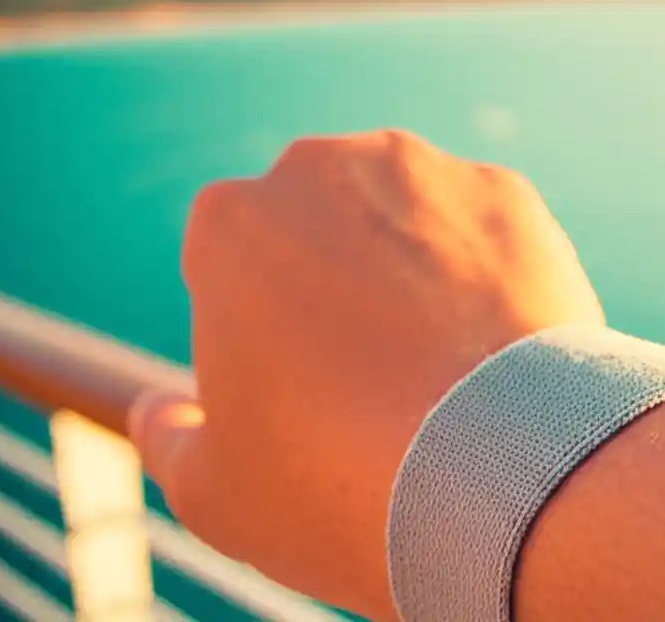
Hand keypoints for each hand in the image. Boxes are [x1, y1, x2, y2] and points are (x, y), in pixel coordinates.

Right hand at [130, 129, 603, 618]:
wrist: (502, 477)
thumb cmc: (342, 487)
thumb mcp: (216, 494)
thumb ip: (169, 440)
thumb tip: (157, 413)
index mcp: (230, 222)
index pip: (230, 269)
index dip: (259, 338)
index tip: (298, 399)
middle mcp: (321, 170)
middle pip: (317, 233)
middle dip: (333, 291)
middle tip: (371, 387)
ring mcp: (424, 173)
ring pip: (402, 224)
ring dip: (412, 277)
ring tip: (442, 374)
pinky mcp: (507, 195)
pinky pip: (482, 233)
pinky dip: (486, 280)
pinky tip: (495, 351)